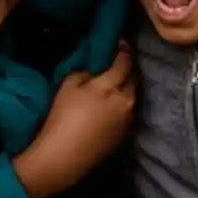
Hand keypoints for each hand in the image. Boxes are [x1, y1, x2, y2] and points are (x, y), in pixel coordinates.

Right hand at [13, 43, 136, 197]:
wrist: (65, 155)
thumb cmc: (62, 116)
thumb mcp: (68, 85)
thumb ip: (85, 73)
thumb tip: (94, 74)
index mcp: (112, 85)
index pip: (125, 61)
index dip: (123, 49)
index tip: (120, 42)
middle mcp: (127, 100)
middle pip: (134, 77)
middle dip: (128, 68)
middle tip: (118, 63)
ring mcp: (128, 118)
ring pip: (133, 96)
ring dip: (127, 87)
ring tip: (115, 85)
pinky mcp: (125, 134)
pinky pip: (128, 112)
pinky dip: (123, 105)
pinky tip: (112, 108)